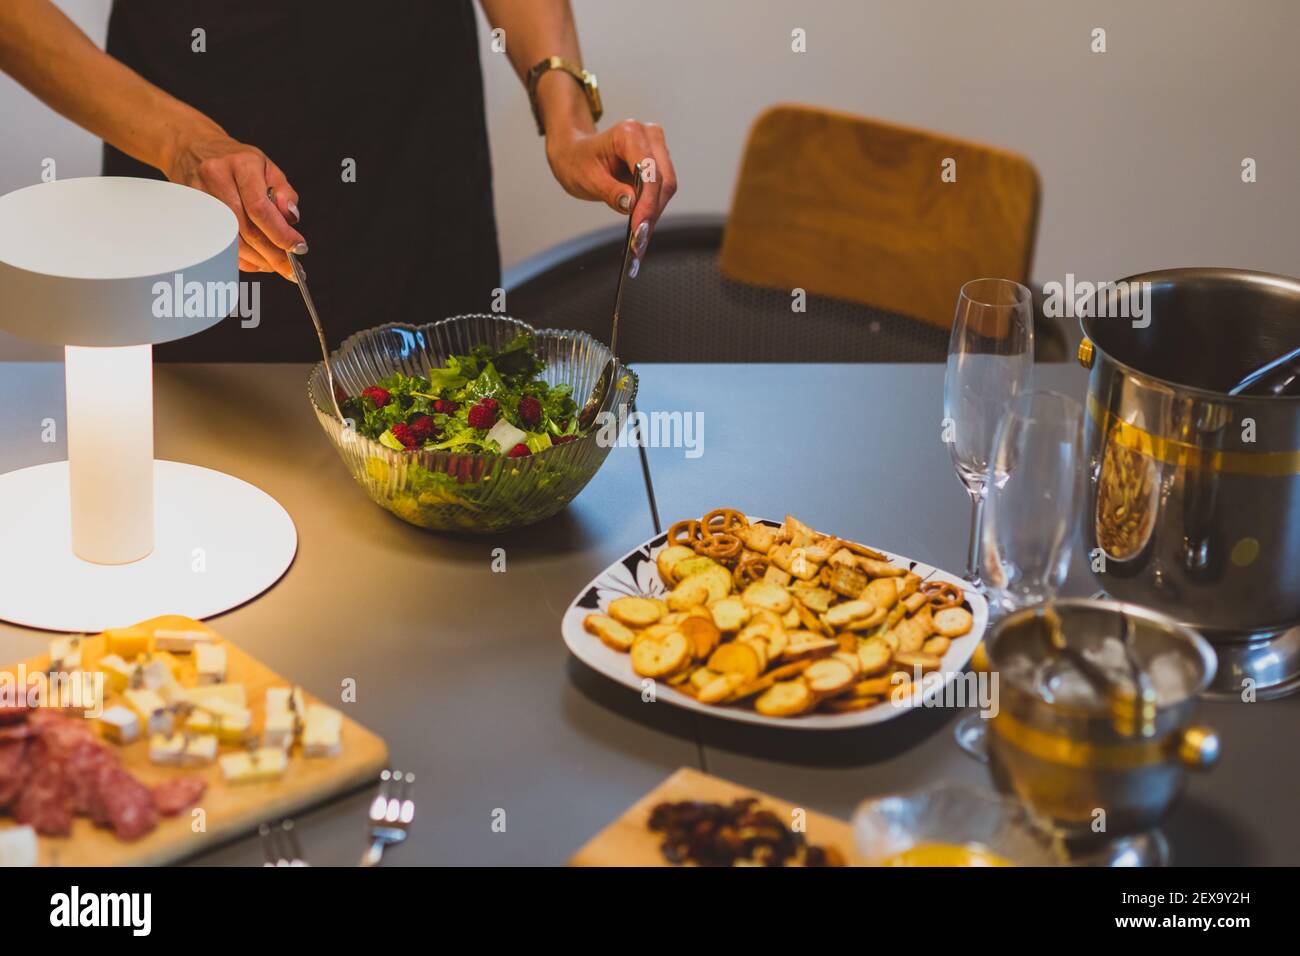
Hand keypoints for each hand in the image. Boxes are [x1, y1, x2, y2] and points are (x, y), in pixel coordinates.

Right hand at [163, 130, 304, 279]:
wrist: (193, 147)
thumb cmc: (235, 160)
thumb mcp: (267, 167)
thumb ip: (285, 193)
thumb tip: (292, 220)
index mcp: (241, 165)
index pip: (261, 208)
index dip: (281, 234)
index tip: (299, 248)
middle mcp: (216, 179)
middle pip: (246, 229)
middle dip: (273, 254)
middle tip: (290, 268)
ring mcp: (200, 196)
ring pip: (231, 242)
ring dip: (258, 260)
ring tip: (275, 265)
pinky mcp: (191, 212)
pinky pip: (219, 245)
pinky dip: (241, 259)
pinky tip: (256, 261)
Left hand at [545, 119, 677, 266]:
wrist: (576, 153)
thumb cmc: (578, 161)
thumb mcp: (587, 179)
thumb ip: (611, 192)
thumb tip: (632, 205)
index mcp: (629, 133)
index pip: (648, 171)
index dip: (648, 203)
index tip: (640, 229)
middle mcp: (648, 136)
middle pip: (663, 180)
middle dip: (652, 213)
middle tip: (639, 242)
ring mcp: (656, 148)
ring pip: (666, 187)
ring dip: (654, 214)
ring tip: (639, 240)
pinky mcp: (658, 162)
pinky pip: (662, 189)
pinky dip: (653, 209)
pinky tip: (642, 227)